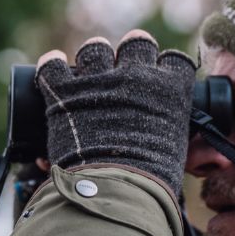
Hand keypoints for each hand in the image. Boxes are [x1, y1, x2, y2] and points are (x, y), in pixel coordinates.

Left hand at [36, 30, 195, 193]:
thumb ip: (175, 138)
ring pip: (96, 49)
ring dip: (94, 54)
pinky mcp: (64, 90)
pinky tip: (54, 64)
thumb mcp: (175, 153)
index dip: (166, 67)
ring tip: (91, 65)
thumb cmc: (152, 182)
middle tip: (126, 62)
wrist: (115, 192)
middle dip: (132, 49)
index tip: (161, 75)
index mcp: (170, 90)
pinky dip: (51, 65)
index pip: (174, 61)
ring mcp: (99, 80)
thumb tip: (182, 147)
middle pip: (137, 43)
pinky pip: (53, 65)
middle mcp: (137, 76)